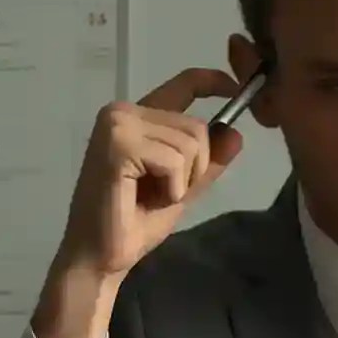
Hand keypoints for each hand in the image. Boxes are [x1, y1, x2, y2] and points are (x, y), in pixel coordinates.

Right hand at [32, 67, 245, 337]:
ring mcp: (118, 123)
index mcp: (138, 119)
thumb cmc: (135, 224)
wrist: (101, 257)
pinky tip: (143, 199)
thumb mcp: (184, 188)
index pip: (182, 84)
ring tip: (151, 196)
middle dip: (197, 167)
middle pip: (197, 125)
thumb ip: (208, 162)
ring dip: (183, 180)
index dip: (213, 80)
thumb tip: (236, 133)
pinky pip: (174, 159)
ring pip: (191, 142)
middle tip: (164, 193)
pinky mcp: (117, 143)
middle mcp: (124, 111)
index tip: (235, 86)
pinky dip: (171, 186)